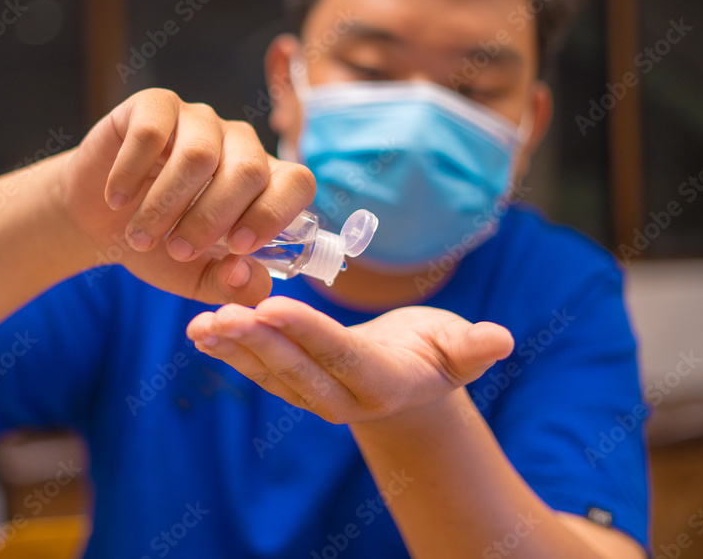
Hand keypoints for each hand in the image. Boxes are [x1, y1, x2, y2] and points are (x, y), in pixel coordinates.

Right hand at [60, 89, 315, 305]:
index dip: (274, 214)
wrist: (98, 222)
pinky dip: (131, 174)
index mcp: (263, 182)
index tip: (238, 248)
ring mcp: (198, 120)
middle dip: (211, 220)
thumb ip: (230, 284)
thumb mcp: (197, 278)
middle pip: (248, 170)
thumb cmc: (158, 248)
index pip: (297, 182)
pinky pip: (152, 133)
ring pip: (199, 156)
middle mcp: (238, 143)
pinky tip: (119, 200)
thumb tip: (245, 274)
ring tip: (141, 236)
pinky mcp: (155, 105)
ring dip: (167, 206)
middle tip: (177, 251)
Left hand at [186, 296, 513, 423]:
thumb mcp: (457, 348)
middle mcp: (342, 396)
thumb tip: (502, 339)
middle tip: (223, 314)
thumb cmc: (435, 353)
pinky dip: (229, 352)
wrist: (408, 384)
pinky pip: (258, 371)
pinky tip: (201, 333)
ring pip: (269, 372)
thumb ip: (472, 347)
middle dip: (257, 340)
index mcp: (382, 380)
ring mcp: (312, 396)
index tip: (273, 306)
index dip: (308, 331)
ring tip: (202, 325)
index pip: (339, 353)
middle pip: (296, 366)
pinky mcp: (292, 387)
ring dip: (234, 348)